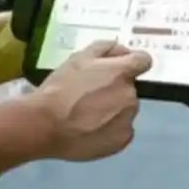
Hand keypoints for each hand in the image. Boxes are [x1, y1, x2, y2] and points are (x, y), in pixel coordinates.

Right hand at [32, 40, 152, 160]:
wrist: (45, 125)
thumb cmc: (60, 88)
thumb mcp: (79, 57)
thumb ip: (106, 49)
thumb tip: (123, 52)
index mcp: (122, 72)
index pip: (143, 61)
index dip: (131, 64)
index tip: (118, 71)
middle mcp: (131, 95)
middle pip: (130, 89)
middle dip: (115, 90)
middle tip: (90, 97)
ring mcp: (128, 120)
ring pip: (125, 111)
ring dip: (113, 111)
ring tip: (87, 117)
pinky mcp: (122, 140)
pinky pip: (121, 131)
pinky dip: (111, 130)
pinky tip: (91, 131)